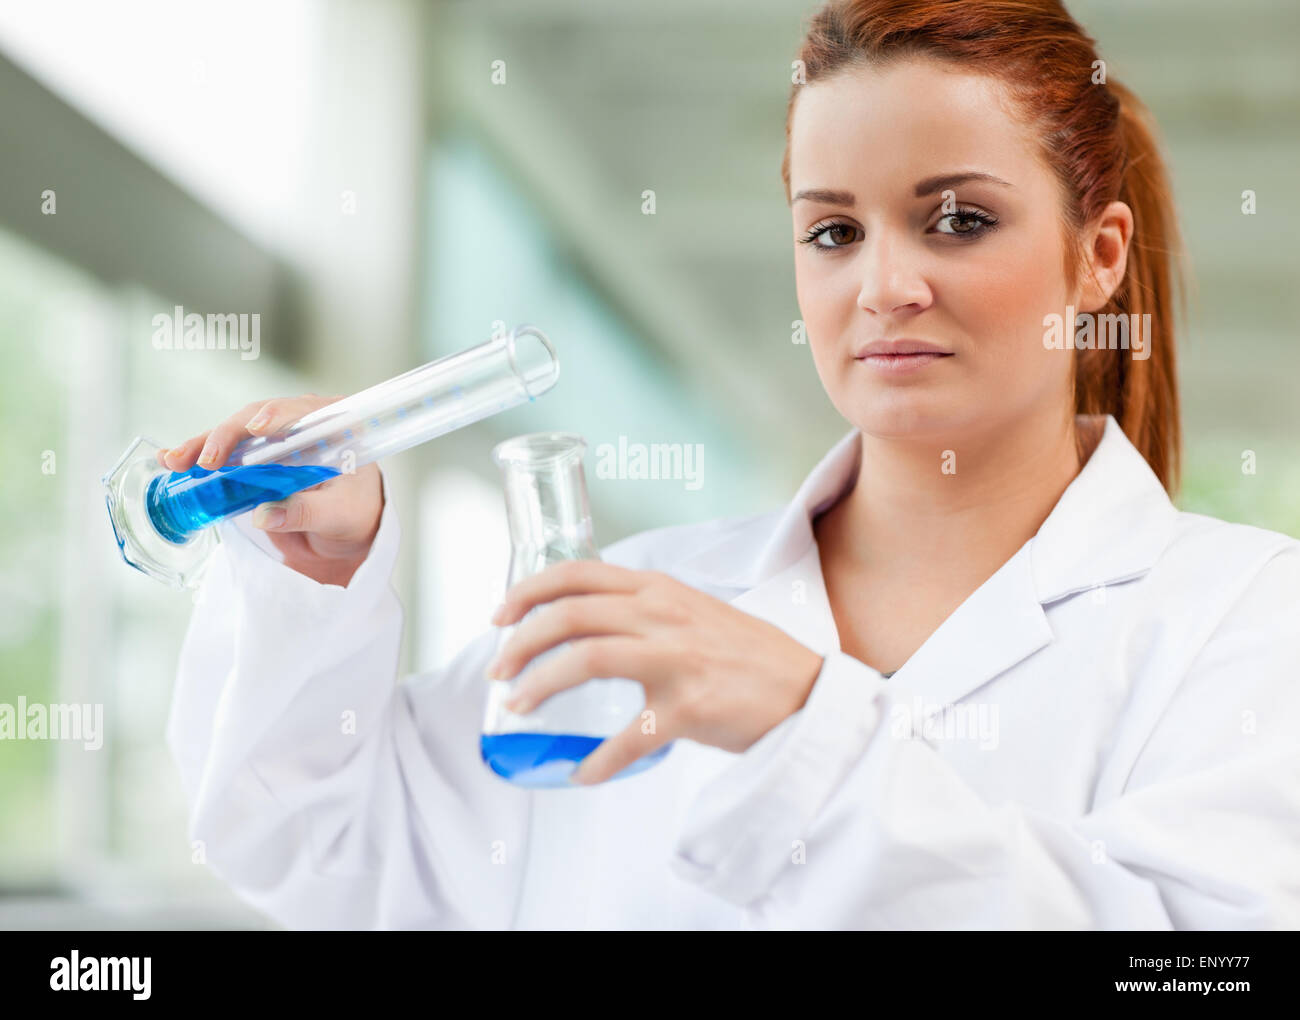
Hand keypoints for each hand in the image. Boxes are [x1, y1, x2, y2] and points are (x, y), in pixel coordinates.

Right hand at [157, 394, 383, 586]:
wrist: (347, 527)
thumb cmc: (355, 512)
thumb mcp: (340, 516)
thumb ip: (307, 512)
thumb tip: (263, 515)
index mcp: (334, 425)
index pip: (304, 410)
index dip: (278, 415)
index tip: (257, 428)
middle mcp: (302, 421)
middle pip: (259, 417)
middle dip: (227, 435)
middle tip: (205, 461)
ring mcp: (275, 435)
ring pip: (235, 430)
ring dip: (203, 444)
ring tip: (174, 461)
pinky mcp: (255, 452)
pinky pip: (226, 448)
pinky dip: (200, 453)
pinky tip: (171, 458)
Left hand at [485, 561, 825, 783]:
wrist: (807, 691)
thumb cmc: (747, 656)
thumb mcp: (692, 611)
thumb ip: (644, 610)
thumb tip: (586, 625)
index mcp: (659, 589)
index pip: (579, 572)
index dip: (529, 590)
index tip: (500, 614)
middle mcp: (663, 615)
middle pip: (570, 614)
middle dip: (520, 642)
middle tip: (498, 670)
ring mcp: (676, 658)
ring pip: (586, 659)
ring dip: (539, 685)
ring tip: (518, 708)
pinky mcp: (689, 707)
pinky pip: (628, 738)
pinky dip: (598, 761)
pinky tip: (584, 773)